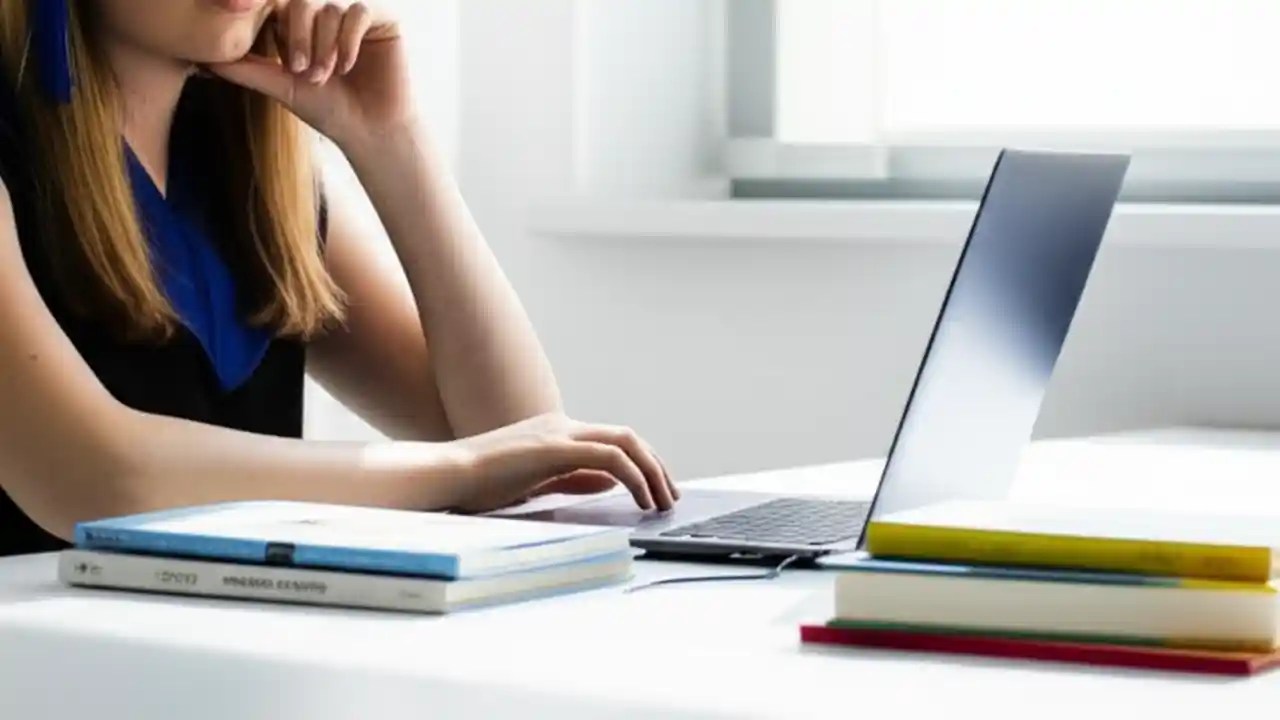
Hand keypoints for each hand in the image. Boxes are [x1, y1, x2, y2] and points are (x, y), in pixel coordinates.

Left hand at [207, 0, 413, 149]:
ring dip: (324, 45)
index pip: (277, 1)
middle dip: (298, 34)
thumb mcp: (280, 86)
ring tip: (325, 77)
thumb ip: (245, 68)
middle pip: (301, 0)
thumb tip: (202, 57)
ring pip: (330, 9)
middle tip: (299, 69)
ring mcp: (354, 13)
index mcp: (301, 21)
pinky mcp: (382, 19)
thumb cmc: (328, 110)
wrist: (370, 130)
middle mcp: (327, 11)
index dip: (257, 1)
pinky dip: (349, 39)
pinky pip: (358, 12)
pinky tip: (347, 66)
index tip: (234, 6)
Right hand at [448, 413, 679, 513]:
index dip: (640, 464)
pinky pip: (610, 457)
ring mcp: (559, 433)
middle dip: (655, 467)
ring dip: (652, 472)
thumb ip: (573, 478)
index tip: (655, 490)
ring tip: (662, 502)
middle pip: (626, 437)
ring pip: (625, 442)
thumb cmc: (480, 482)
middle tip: (669, 497)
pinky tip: (641, 499)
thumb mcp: (536, 481)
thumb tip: (607, 483)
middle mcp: (562, 425)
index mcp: (555, 432)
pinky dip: (634, 476)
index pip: (612, 441)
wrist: (448, 473)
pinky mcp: (557, 447)